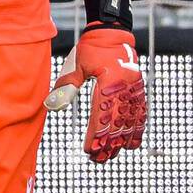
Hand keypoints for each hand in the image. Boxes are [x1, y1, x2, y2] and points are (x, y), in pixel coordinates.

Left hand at [44, 27, 146, 162]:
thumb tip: (52, 105)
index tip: (89, 149)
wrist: (113, 32)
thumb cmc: (92, 48)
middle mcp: (124, 88)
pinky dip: (137, 129)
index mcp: (108, 82)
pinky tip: (131, 143)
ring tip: (111, 156)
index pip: (102, 115)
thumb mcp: (77, 64)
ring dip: (122, 141)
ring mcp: (134, 90)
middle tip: (98, 159)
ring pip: (131, 122)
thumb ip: (67, 85)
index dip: (96, 135)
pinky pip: (140, 114)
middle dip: (108, 144)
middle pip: (117, 123)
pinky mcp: (139, 90)